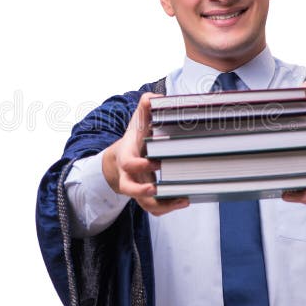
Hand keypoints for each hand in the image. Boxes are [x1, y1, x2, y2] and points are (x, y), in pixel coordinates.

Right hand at [102, 92, 189, 214]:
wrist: (121, 157)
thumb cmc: (134, 138)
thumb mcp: (137, 122)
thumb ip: (145, 107)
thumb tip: (155, 97)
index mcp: (127, 156)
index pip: (128, 163)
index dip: (140, 165)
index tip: (156, 162)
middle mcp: (129, 175)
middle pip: (129, 189)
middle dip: (143, 190)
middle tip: (158, 187)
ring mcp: (137, 187)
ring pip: (144, 204)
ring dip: (162, 205)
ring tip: (183, 200)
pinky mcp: (146, 196)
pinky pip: (154, 208)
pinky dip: (167, 207)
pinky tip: (184, 200)